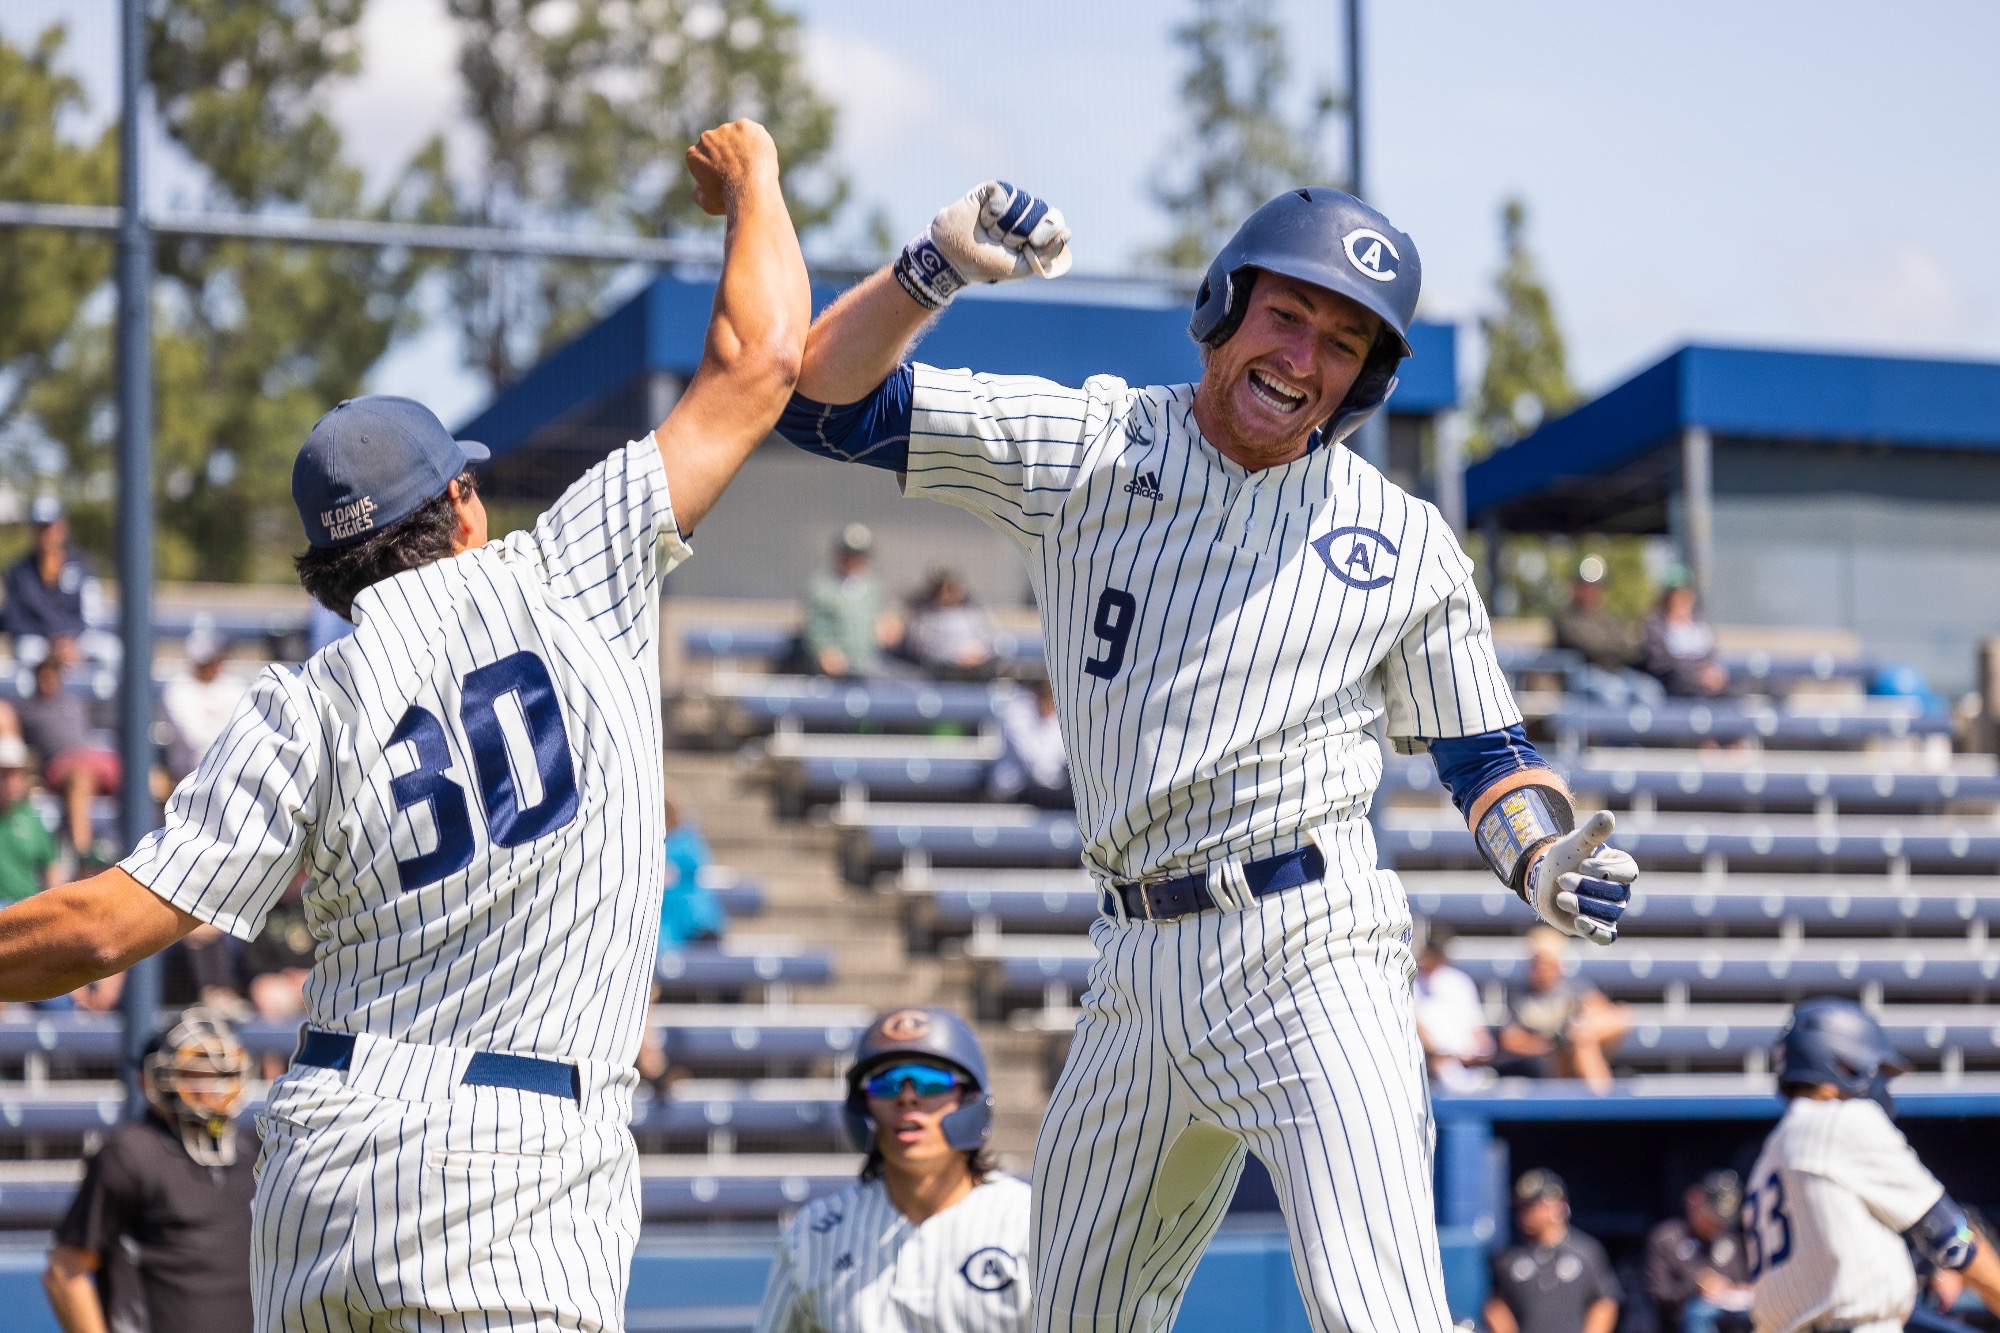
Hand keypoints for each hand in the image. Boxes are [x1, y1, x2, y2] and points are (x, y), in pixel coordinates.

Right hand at [686, 119, 779, 216]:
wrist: (750, 189)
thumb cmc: (728, 199)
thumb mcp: (708, 203)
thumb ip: (699, 194)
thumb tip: (698, 188)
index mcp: (693, 154)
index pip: (704, 158)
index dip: (717, 169)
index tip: (728, 179)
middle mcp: (706, 138)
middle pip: (719, 144)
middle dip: (729, 155)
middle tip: (743, 171)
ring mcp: (725, 129)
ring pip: (736, 137)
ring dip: (743, 147)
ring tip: (753, 166)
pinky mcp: (744, 126)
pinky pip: (752, 132)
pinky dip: (757, 141)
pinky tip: (760, 157)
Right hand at [894, 181, 1072, 308]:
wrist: (954, 258)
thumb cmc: (988, 265)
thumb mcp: (1023, 266)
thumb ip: (1047, 253)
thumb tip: (1068, 232)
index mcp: (1034, 231)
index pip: (1054, 221)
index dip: (1046, 231)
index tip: (1031, 244)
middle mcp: (1024, 214)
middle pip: (1040, 210)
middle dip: (1020, 231)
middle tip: (1003, 241)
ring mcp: (1008, 201)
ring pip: (1022, 202)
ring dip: (1004, 224)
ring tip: (989, 232)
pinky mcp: (991, 191)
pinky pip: (1004, 193)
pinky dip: (994, 211)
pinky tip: (984, 220)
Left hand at [1524, 810, 1636, 944]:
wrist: (1544, 879)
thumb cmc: (1565, 858)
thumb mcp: (1575, 843)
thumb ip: (1592, 833)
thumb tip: (1608, 816)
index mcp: (1622, 868)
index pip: (1629, 872)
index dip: (1606, 870)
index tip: (1582, 864)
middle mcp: (1621, 891)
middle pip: (1616, 895)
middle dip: (1586, 887)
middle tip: (1562, 880)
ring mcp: (1611, 911)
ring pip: (1608, 914)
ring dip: (1582, 905)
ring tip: (1561, 896)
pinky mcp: (1597, 927)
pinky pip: (1606, 937)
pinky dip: (1595, 931)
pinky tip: (1579, 922)